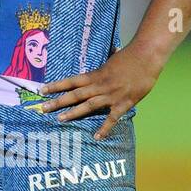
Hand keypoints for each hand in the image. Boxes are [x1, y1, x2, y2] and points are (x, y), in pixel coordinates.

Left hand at [39, 46, 158, 138]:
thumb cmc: (131, 56)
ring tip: (60, 119)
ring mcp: (111, 95)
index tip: (42, 90)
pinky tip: (97, 137)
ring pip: (88, 106)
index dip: (56, 86)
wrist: (147, 56)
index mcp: (96, 74)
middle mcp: (100, 85)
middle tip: (43, 108)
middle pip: (75, 95)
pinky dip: (104, 128)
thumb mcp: (113, 59)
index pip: (71, 80)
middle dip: (58, 102)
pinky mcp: (124, 103)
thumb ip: (107, 64)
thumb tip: (109, 53)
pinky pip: (112, 118)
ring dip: (73, 113)